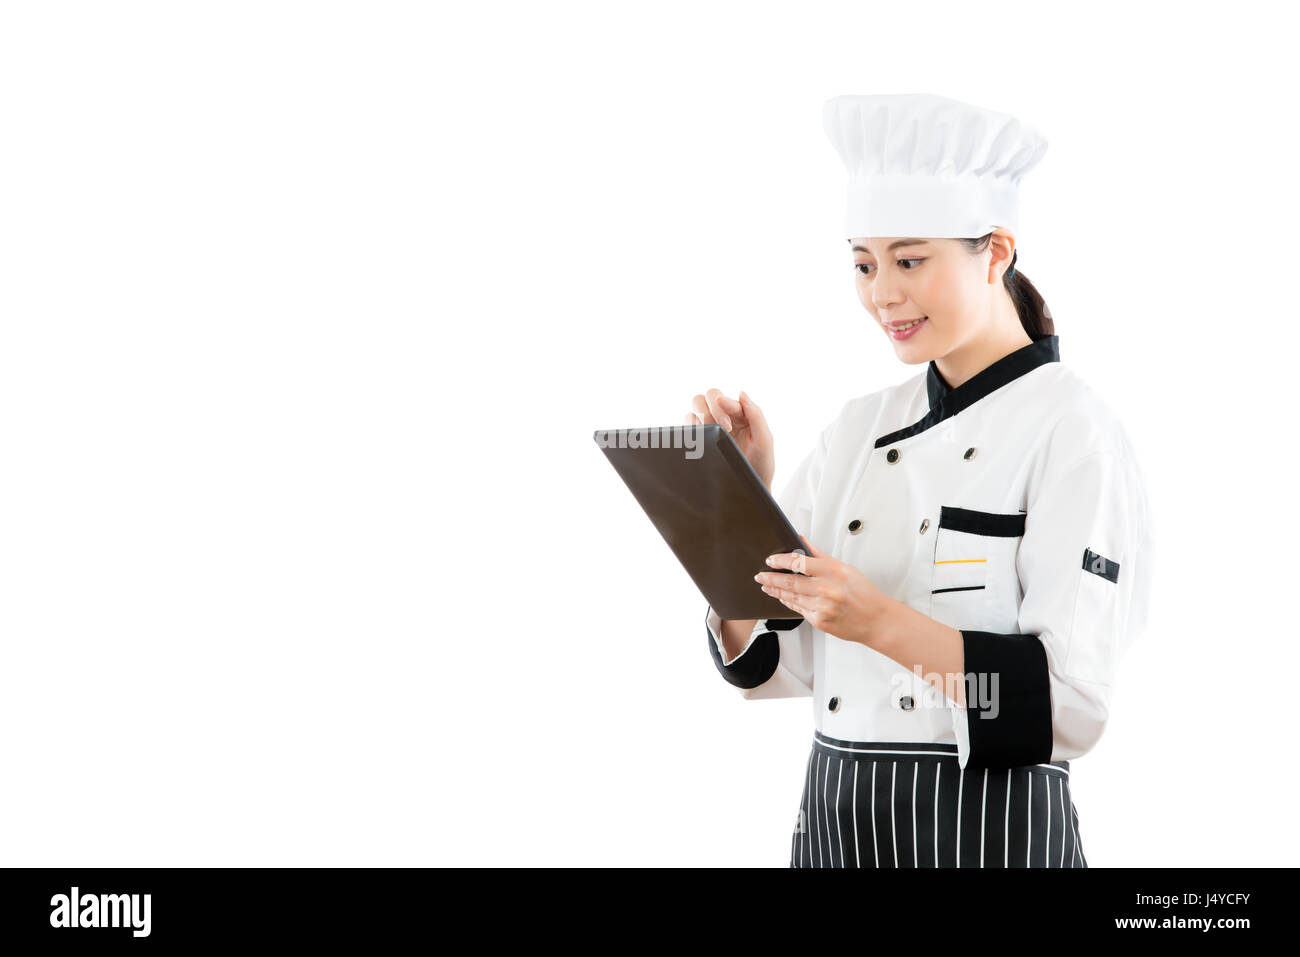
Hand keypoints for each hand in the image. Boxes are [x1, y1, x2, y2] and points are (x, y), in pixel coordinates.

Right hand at [684, 388, 774, 489]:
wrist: (747, 492)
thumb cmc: (760, 467)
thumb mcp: (764, 441)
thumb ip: (756, 414)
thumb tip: (740, 392)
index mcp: (742, 415)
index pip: (728, 399)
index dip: (726, 407)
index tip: (728, 425)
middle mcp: (724, 417)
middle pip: (709, 395)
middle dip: (712, 407)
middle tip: (723, 427)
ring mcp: (710, 427)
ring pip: (696, 404)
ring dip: (700, 413)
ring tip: (709, 432)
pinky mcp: (698, 438)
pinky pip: (687, 422)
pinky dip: (689, 425)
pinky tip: (700, 438)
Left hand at [753, 537, 891, 646]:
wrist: (875, 619)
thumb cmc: (863, 592)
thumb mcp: (845, 568)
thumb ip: (820, 556)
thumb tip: (802, 542)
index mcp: (834, 572)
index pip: (799, 562)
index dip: (781, 561)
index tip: (771, 560)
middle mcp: (828, 590)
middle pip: (790, 582)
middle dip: (771, 578)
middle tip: (760, 575)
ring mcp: (823, 607)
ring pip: (791, 597)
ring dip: (776, 591)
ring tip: (766, 586)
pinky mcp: (820, 621)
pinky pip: (799, 609)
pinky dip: (789, 602)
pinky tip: (783, 597)